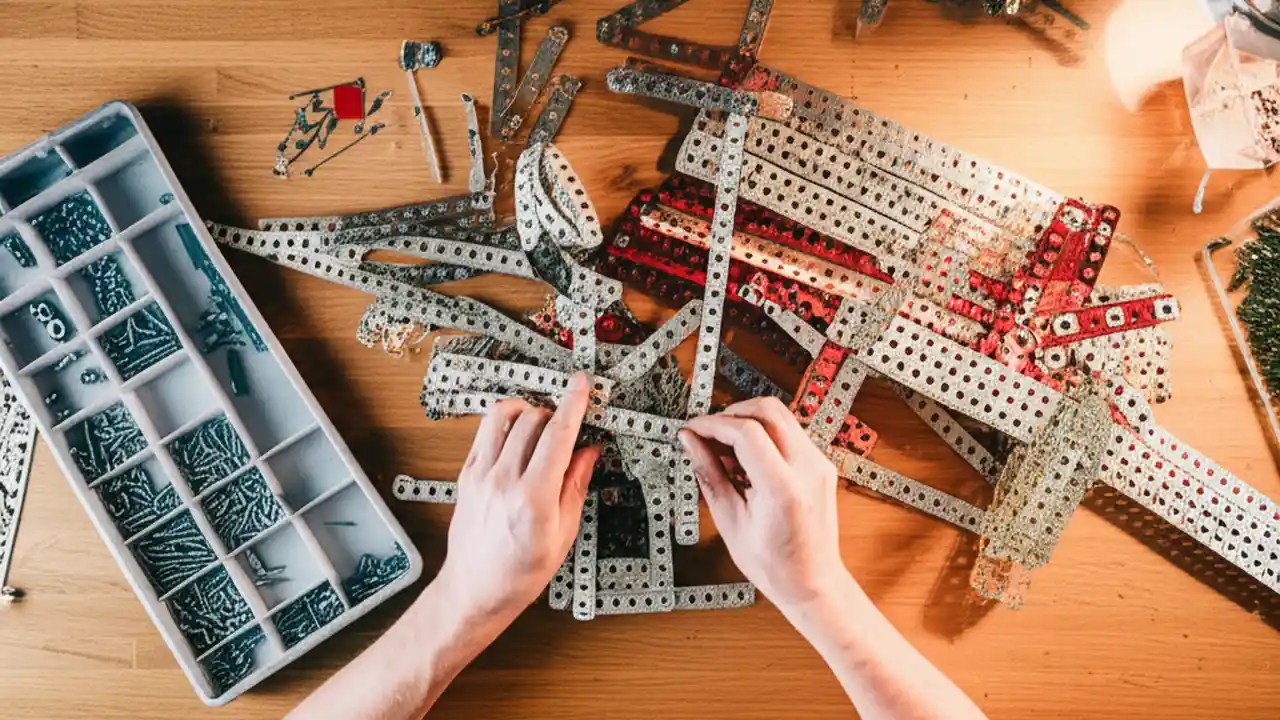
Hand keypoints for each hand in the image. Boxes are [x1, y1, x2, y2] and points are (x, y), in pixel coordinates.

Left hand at [435, 372, 600, 619]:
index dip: (573, 403)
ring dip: (527, 413)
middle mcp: (503, 481)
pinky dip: (505, 426)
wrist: (475, 589)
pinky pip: (485, 431)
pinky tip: (517, 442)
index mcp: (534, 498)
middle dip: (555, 413)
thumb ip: (575, 485)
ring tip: (540, 429)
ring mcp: (480, 475)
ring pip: (504, 416)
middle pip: (532, 419)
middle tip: (568, 427)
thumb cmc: (521, 572)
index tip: (581, 383)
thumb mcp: (563, 534)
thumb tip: (589, 450)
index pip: (558, 435)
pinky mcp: (466, 474)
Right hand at [679, 397, 849, 610]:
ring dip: (748, 422)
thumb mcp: (730, 521)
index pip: (746, 432)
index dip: (713, 424)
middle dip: (732, 412)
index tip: (693, 429)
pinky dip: (763, 435)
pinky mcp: (821, 464)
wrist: (813, 582)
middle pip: (768, 410)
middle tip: (708, 432)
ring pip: (780, 415)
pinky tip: (746, 461)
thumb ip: (710, 474)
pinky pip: (789, 432)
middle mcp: (808, 469)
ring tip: (725, 451)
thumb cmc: (774, 564)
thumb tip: (691, 442)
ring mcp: (819, 463)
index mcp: (784, 489)